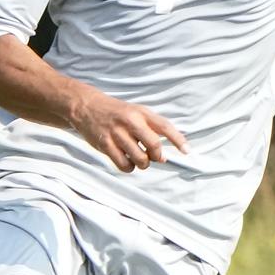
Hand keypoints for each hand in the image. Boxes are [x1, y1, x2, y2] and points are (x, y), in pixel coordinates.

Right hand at [69, 87, 187, 172]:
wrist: (87, 107)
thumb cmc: (117, 113)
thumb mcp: (136, 113)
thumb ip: (152, 131)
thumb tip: (163, 158)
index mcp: (141, 113)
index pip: (164, 126)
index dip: (177, 139)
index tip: (187, 151)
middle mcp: (130, 122)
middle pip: (153, 145)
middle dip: (157, 155)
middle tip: (153, 156)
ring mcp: (117, 134)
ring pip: (139, 159)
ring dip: (142, 164)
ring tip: (137, 157)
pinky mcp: (105, 145)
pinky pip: (124, 165)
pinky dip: (129, 167)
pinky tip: (126, 160)